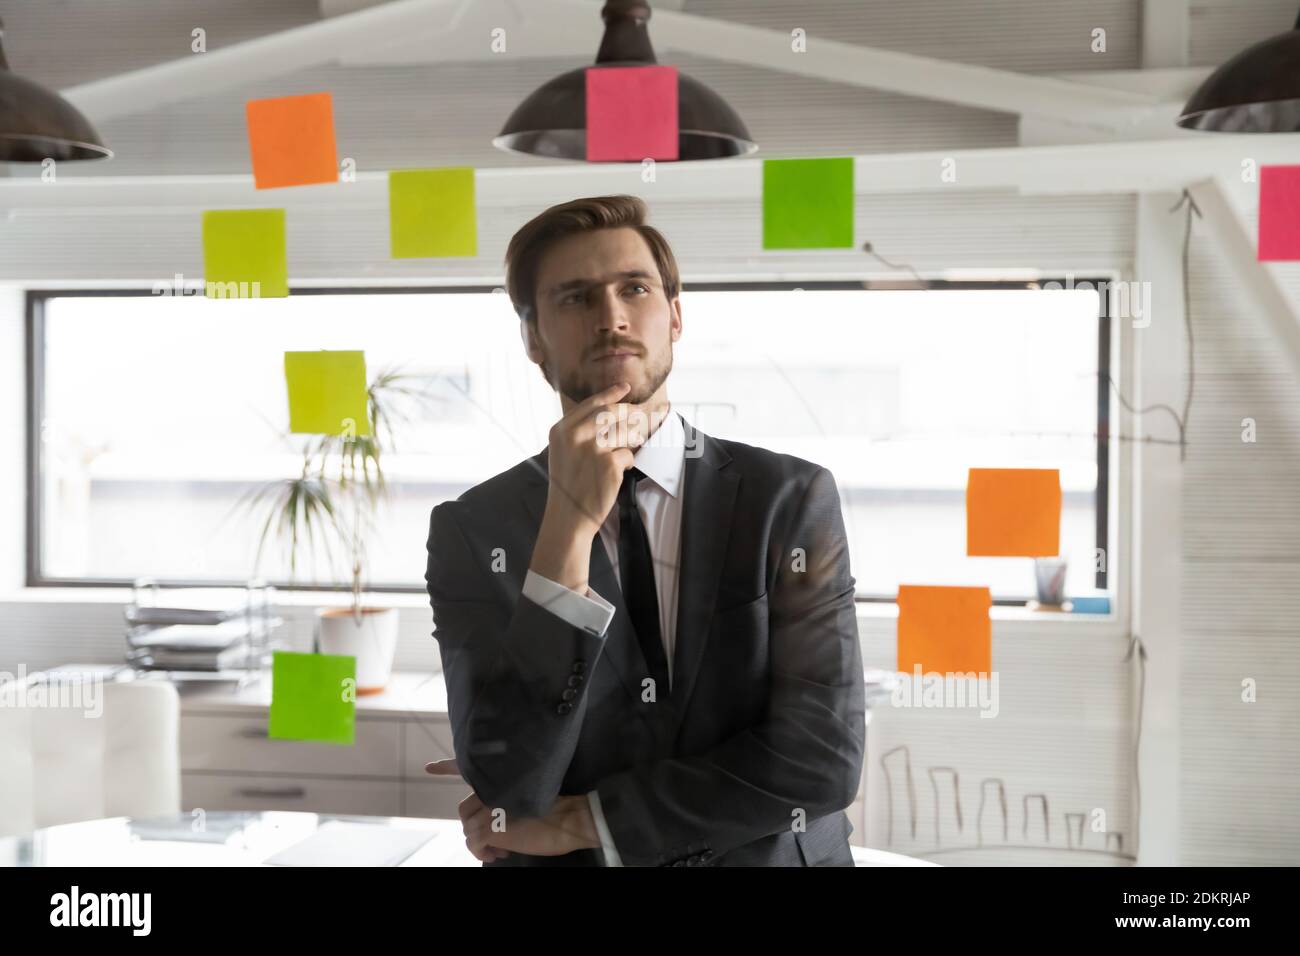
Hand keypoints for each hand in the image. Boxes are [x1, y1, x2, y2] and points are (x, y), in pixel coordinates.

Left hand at [425, 759, 599, 861]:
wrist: (569, 819)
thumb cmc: (556, 812)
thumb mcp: (528, 798)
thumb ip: (507, 799)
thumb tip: (497, 818)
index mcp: (501, 779)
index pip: (465, 767)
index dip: (446, 766)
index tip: (430, 766)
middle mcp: (491, 790)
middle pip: (465, 809)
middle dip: (473, 827)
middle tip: (493, 841)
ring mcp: (488, 808)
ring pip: (468, 829)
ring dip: (481, 844)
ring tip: (499, 851)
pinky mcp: (490, 827)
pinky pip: (473, 843)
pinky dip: (482, 854)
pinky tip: (497, 856)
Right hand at [530, 382, 644, 590]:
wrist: (567, 517)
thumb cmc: (568, 486)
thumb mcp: (563, 453)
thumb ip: (579, 431)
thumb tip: (612, 412)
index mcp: (561, 430)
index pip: (591, 404)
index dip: (610, 395)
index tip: (625, 388)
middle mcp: (575, 435)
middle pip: (611, 413)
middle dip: (629, 413)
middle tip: (640, 416)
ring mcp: (593, 448)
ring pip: (624, 432)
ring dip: (631, 440)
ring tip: (626, 450)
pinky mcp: (609, 463)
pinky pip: (628, 455)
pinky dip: (627, 463)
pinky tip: (617, 474)